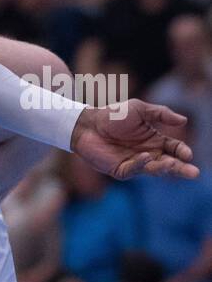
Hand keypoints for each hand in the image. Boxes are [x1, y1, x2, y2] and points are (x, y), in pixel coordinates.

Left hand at [70, 100, 197, 180]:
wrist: (88, 123)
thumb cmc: (114, 114)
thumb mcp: (139, 109)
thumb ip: (161, 113)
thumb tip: (184, 119)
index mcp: (155, 140)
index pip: (174, 148)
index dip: (182, 152)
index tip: (188, 154)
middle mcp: (149, 154)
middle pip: (170, 163)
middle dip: (182, 168)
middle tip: (193, 173)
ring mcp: (136, 163)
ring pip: (155, 169)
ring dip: (165, 168)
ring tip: (173, 165)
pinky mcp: (121, 170)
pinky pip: (134, 169)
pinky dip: (141, 163)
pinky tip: (147, 157)